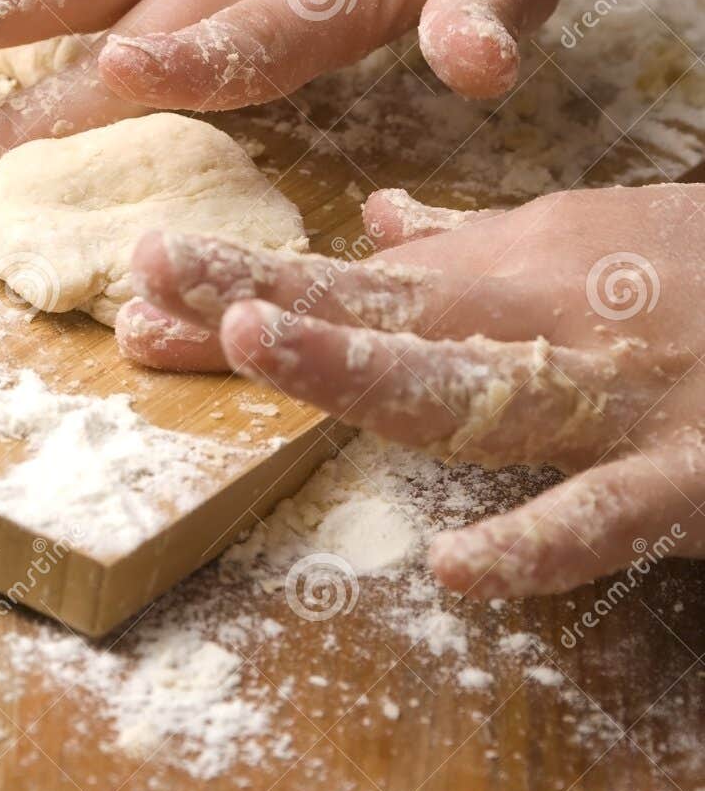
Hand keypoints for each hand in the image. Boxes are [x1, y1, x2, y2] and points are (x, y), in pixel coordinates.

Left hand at [120, 184, 704, 598]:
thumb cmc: (694, 273)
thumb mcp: (576, 239)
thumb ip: (469, 242)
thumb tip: (377, 221)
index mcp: (504, 281)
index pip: (348, 283)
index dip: (243, 281)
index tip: (142, 275)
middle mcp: (533, 328)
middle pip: (377, 320)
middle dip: (260, 304)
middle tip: (146, 285)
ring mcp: (604, 403)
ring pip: (470, 390)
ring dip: (364, 368)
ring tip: (262, 346)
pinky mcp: (681, 478)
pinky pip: (600, 518)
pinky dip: (537, 543)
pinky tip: (462, 569)